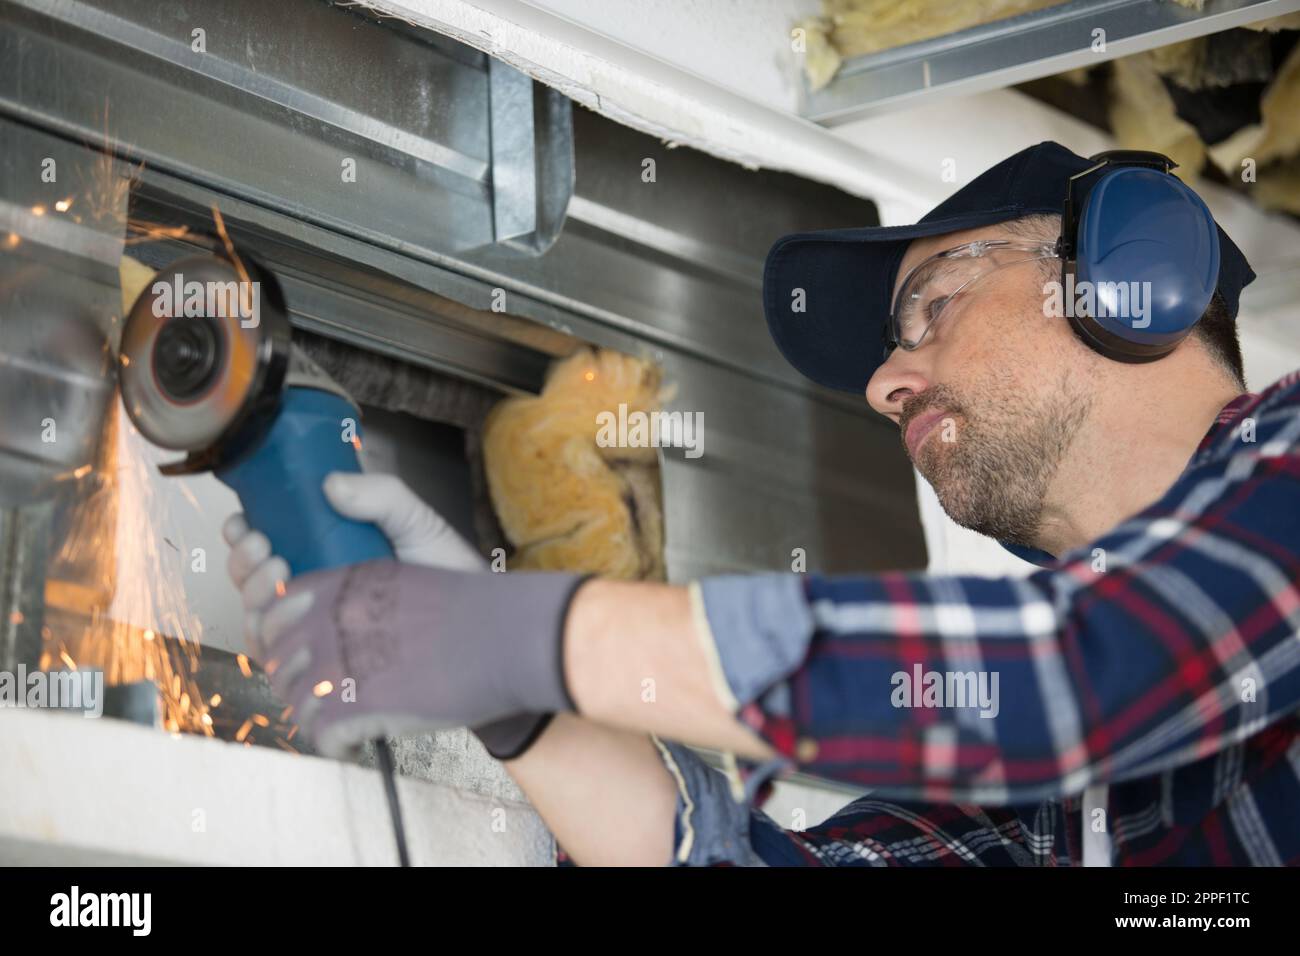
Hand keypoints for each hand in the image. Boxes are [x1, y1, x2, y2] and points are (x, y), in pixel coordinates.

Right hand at [222, 473, 555, 758]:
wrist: (484, 626)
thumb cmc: (447, 575)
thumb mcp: (415, 522)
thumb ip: (380, 495)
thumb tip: (330, 484)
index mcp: (319, 558)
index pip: (259, 550)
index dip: (240, 538)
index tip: (249, 528)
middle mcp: (310, 600)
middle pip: (249, 591)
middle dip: (246, 571)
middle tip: (273, 556)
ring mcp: (317, 640)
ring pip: (259, 633)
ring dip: (259, 608)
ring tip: (289, 585)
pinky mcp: (330, 678)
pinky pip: (287, 678)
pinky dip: (280, 657)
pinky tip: (299, 636)